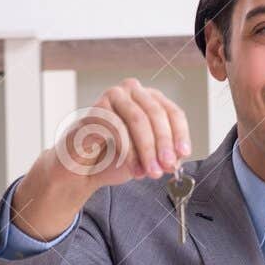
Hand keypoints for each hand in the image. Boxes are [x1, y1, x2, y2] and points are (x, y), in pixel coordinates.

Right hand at [11, 78, 192, 239]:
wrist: (81, 168)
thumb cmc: (113, 159)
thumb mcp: (146, 159)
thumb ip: (163, 156)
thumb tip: (177, 159)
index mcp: (150, 99)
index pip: (172, 112)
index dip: (180, 134)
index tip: (183, 154)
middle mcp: (133, 92)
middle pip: (156, 114)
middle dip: (164, 143)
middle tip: (167, 166)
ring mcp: (113, 97)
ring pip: (138, 119)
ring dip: (147, 149)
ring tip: (150, 172)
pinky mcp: (96, 109)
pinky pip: (116, 127)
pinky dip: (128, 151)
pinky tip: (132, 168)